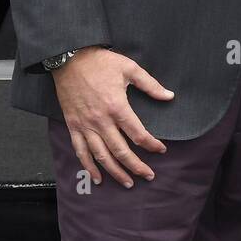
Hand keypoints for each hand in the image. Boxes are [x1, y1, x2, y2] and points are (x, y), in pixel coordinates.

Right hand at [51, 46, 174, 186]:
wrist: (70, 58)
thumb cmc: (101, 62)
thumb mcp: (130, 69)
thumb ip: (151, 85)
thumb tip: (169, 96)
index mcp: (117, 107)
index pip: (138, 134)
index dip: (151, 144)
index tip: (161, 150)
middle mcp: (101, 121)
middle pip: (121, 151)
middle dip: (136, 166)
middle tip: (148, 176)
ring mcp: (85, 125)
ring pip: (101, 156)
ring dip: (114, 172)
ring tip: (127, 183)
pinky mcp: (73, 126)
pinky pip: (80, 151)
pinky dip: (89, 167)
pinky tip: (97, 177)